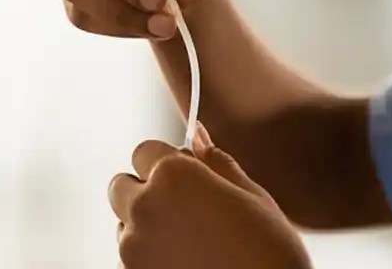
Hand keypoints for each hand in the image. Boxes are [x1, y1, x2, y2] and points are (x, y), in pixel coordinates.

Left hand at [109, 127, 310, 268]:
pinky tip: (186, 260)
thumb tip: (199, 135)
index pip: (145, 150)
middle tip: (186, 207)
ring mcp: (133, 247)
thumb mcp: (253, 197)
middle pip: (122, 185)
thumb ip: (217, 162)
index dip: (167, 160)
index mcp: (174, 176)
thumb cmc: (269, 251)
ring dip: (146, 223)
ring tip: (191, 240)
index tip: (188, 174)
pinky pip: (130, 255)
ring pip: (124, 222)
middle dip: (145, 189)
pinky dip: (149, 254)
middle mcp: (145, 207)